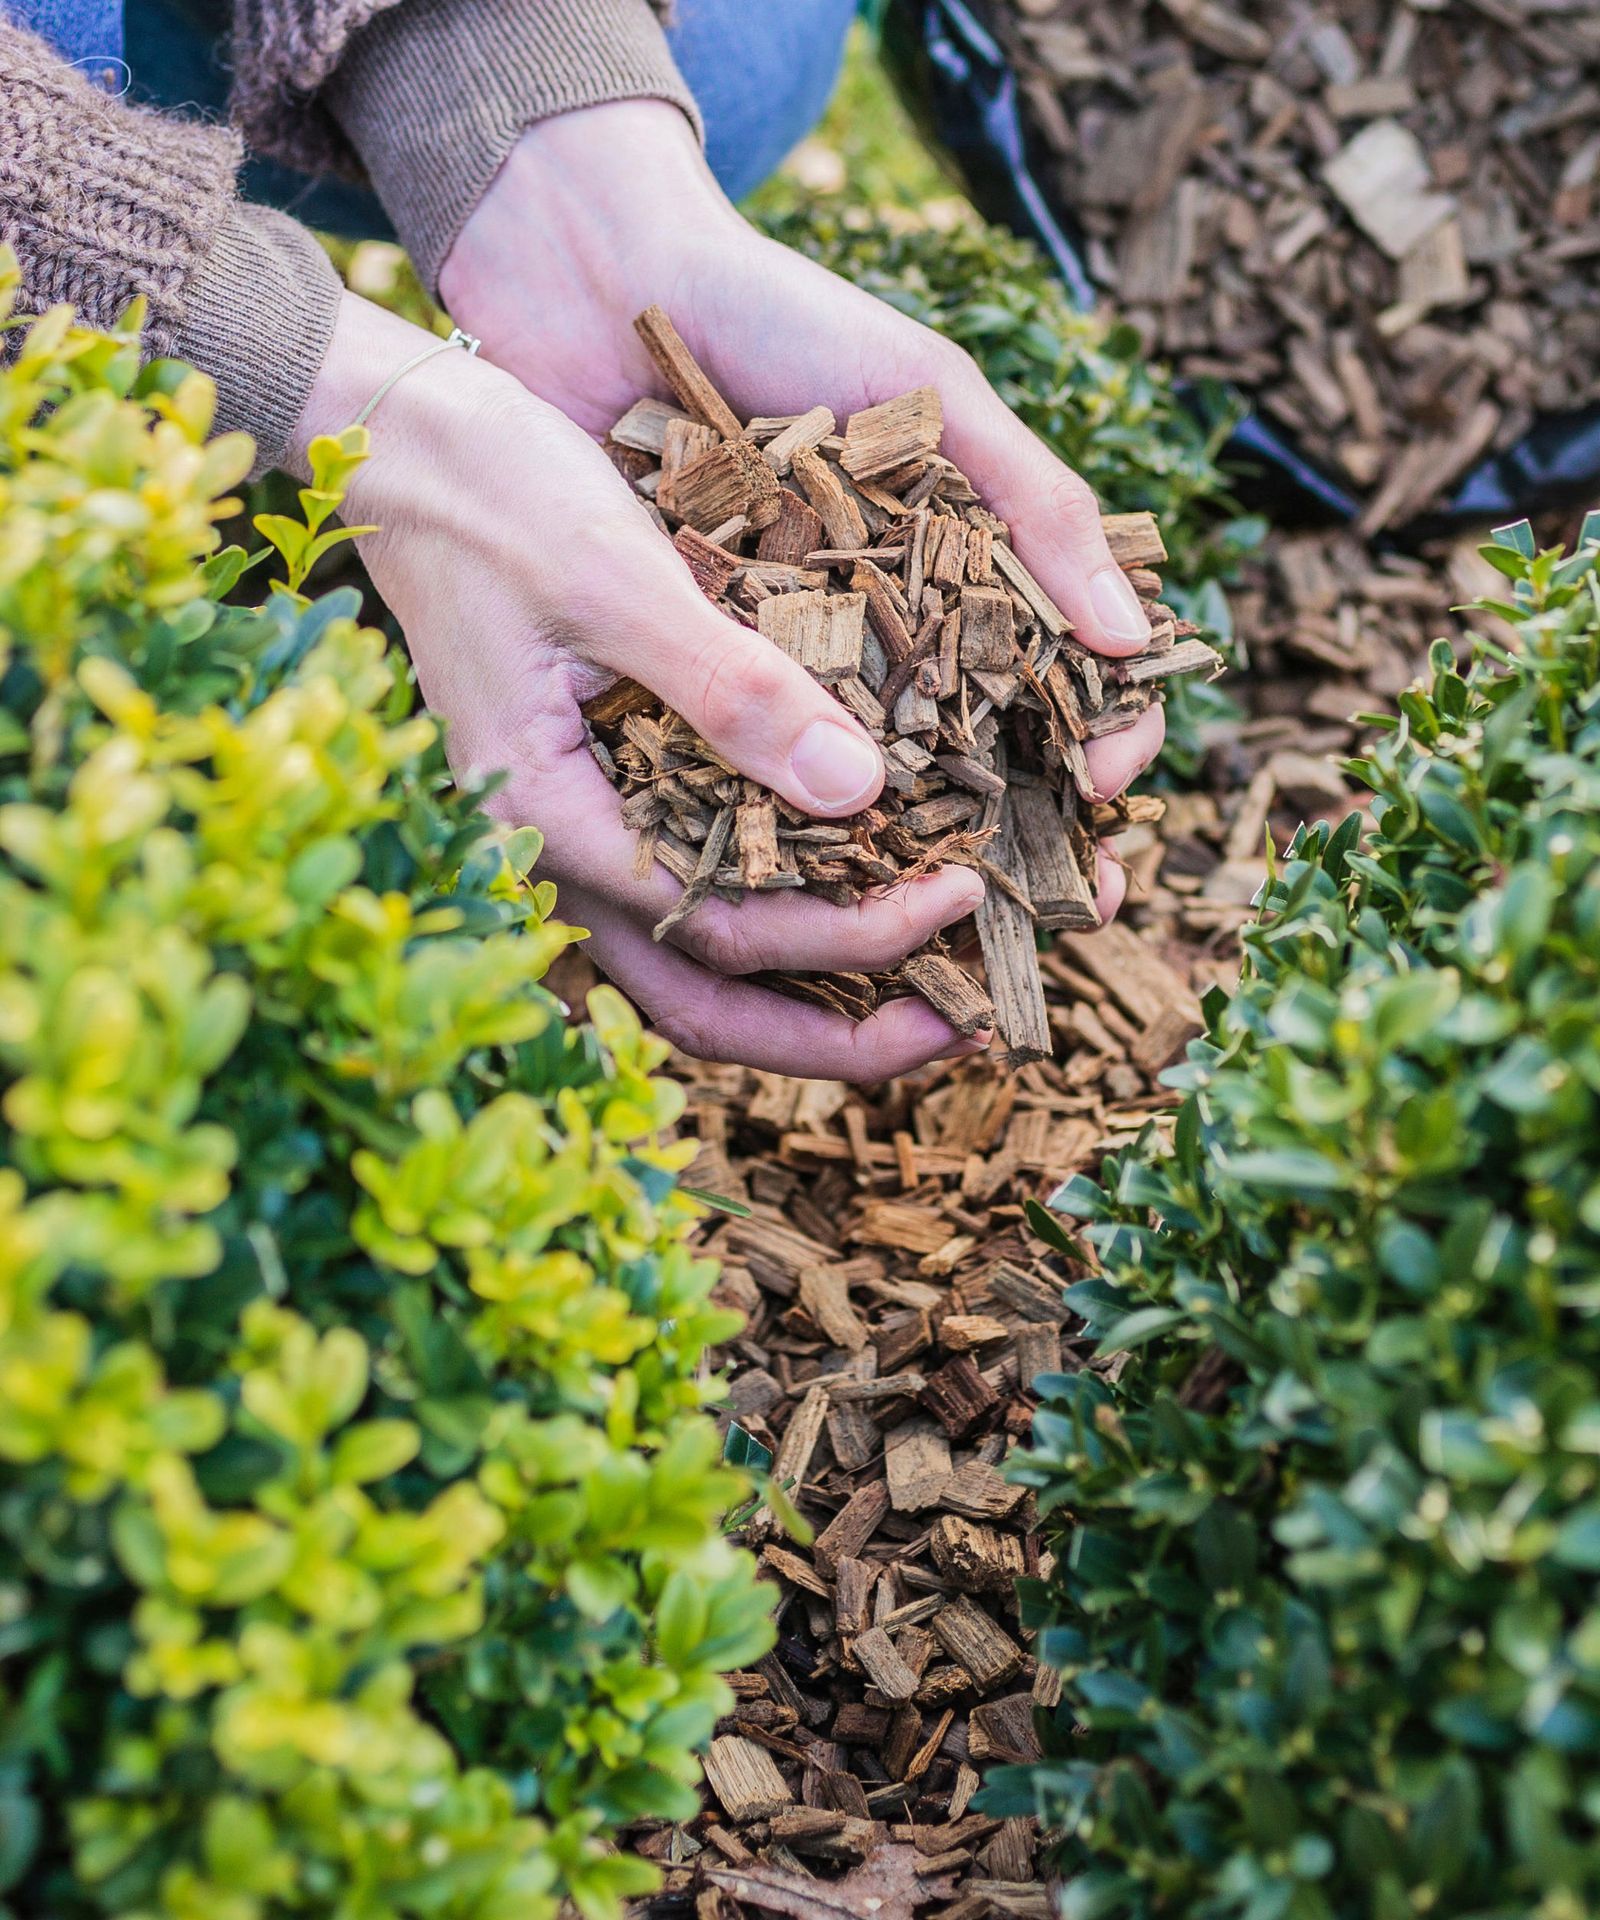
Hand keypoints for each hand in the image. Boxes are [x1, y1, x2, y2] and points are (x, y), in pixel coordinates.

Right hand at [293, 293, 998, 1080]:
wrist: (400, 440)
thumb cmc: (492, 494)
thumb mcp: (620, 578)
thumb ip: (731, 690)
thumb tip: (861, 795)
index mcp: (557, 818)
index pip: (726, 931)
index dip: (856, 935)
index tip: (966, 892)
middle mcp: (559, 855)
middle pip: (704, 1004)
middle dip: (837, 1039)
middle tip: (966, 1032)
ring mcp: (573, 834)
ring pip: (691, 974)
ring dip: (805, 1002)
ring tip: (931, 1005)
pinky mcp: (597, 792)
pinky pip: (690, 895)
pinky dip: (774, 923)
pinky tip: (855, 899)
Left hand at [437, 97, 1163, 949]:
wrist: (602, 286)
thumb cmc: (781, 316)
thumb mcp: (929, 388)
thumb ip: (1037, 499)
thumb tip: (1137, 640)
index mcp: (958, 570)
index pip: (1060, 685)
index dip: (1096, 744)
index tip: (1109, 792)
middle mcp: (881, 635)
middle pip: (969, 769)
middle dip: (1011, 850)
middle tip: (1046, 917)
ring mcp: (785, 665)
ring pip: (856, 799)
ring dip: (895, 876)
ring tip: (928, 941)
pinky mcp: (692, 679)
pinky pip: (743, 776)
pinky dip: (776, 830)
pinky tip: (804, 881)